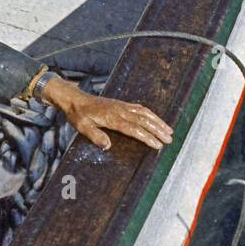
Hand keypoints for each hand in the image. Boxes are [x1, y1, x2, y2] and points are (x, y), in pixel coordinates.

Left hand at [41, 76, 172, 150]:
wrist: (74, 99)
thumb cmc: (78, 115)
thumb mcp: (82, 127)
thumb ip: (95, 136)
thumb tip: (108, 146)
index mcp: (112, 118)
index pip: (133, 129)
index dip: (147, 137)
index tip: (158, 145)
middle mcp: (120, 111)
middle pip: (143, 121)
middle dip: (158, 130)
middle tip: (170, 140)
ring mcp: (122, 106)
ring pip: (145, 113)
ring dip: (158, 121)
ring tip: (169, 131)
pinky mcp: (121, 104)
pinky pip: (140, 108)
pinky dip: (151, 114)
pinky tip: (156, 119)